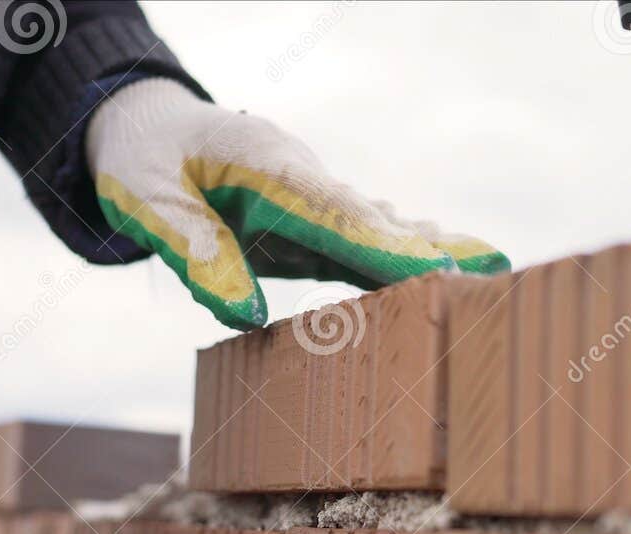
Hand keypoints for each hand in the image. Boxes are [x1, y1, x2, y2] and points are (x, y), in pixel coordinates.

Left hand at [86, 78, 508, 329]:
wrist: (139, 123)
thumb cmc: (139, 162)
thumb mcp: (148, 204)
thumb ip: (194, 251)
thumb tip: (244, 312)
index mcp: (263, 163)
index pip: (332, 212)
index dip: (383, 245)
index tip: (432, 270)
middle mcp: (297, 173)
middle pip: (368, 218)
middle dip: (426, 248)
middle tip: (491, 270)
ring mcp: (304, 190)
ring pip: (371, 224)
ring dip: (425, 248)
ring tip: (487, 269)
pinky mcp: (302, 211)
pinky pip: (355, 232)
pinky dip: (397, 246)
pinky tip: (440, 261)